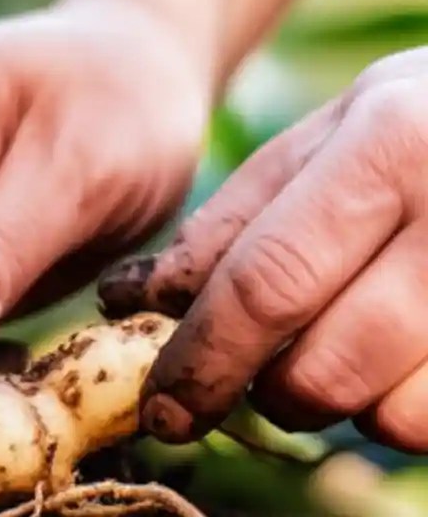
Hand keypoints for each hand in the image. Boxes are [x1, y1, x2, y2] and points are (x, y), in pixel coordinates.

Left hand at [99, 47, 427, 452]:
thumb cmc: (426, 122)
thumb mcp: (335, 131)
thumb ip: (241, 213)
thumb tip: (139, 299)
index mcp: (390, 146)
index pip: (266, 283)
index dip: (200, 358)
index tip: (160, 405)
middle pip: (323, 366)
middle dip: (261, 392)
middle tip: (240, 381)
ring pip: (389, 416)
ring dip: (335, 406)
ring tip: (328, 352)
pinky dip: (397, 413)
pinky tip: (391, 364)